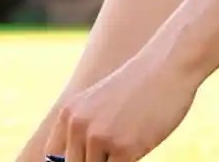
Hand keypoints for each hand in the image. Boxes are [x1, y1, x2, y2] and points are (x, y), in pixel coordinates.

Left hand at [42, 51, 199, 161]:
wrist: (167, 65)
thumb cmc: (138, 87)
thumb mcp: (98, 103)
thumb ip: (83, 130)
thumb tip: (76, 159)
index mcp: (68, 115)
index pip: (52, 157)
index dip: (69, 161)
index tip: (88, 156)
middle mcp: (78, 126)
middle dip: (97, 161)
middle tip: (115, 147)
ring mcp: (100, 138)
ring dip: (114, 160)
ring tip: (131, 140)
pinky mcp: (124, 148)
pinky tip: (140, 144)